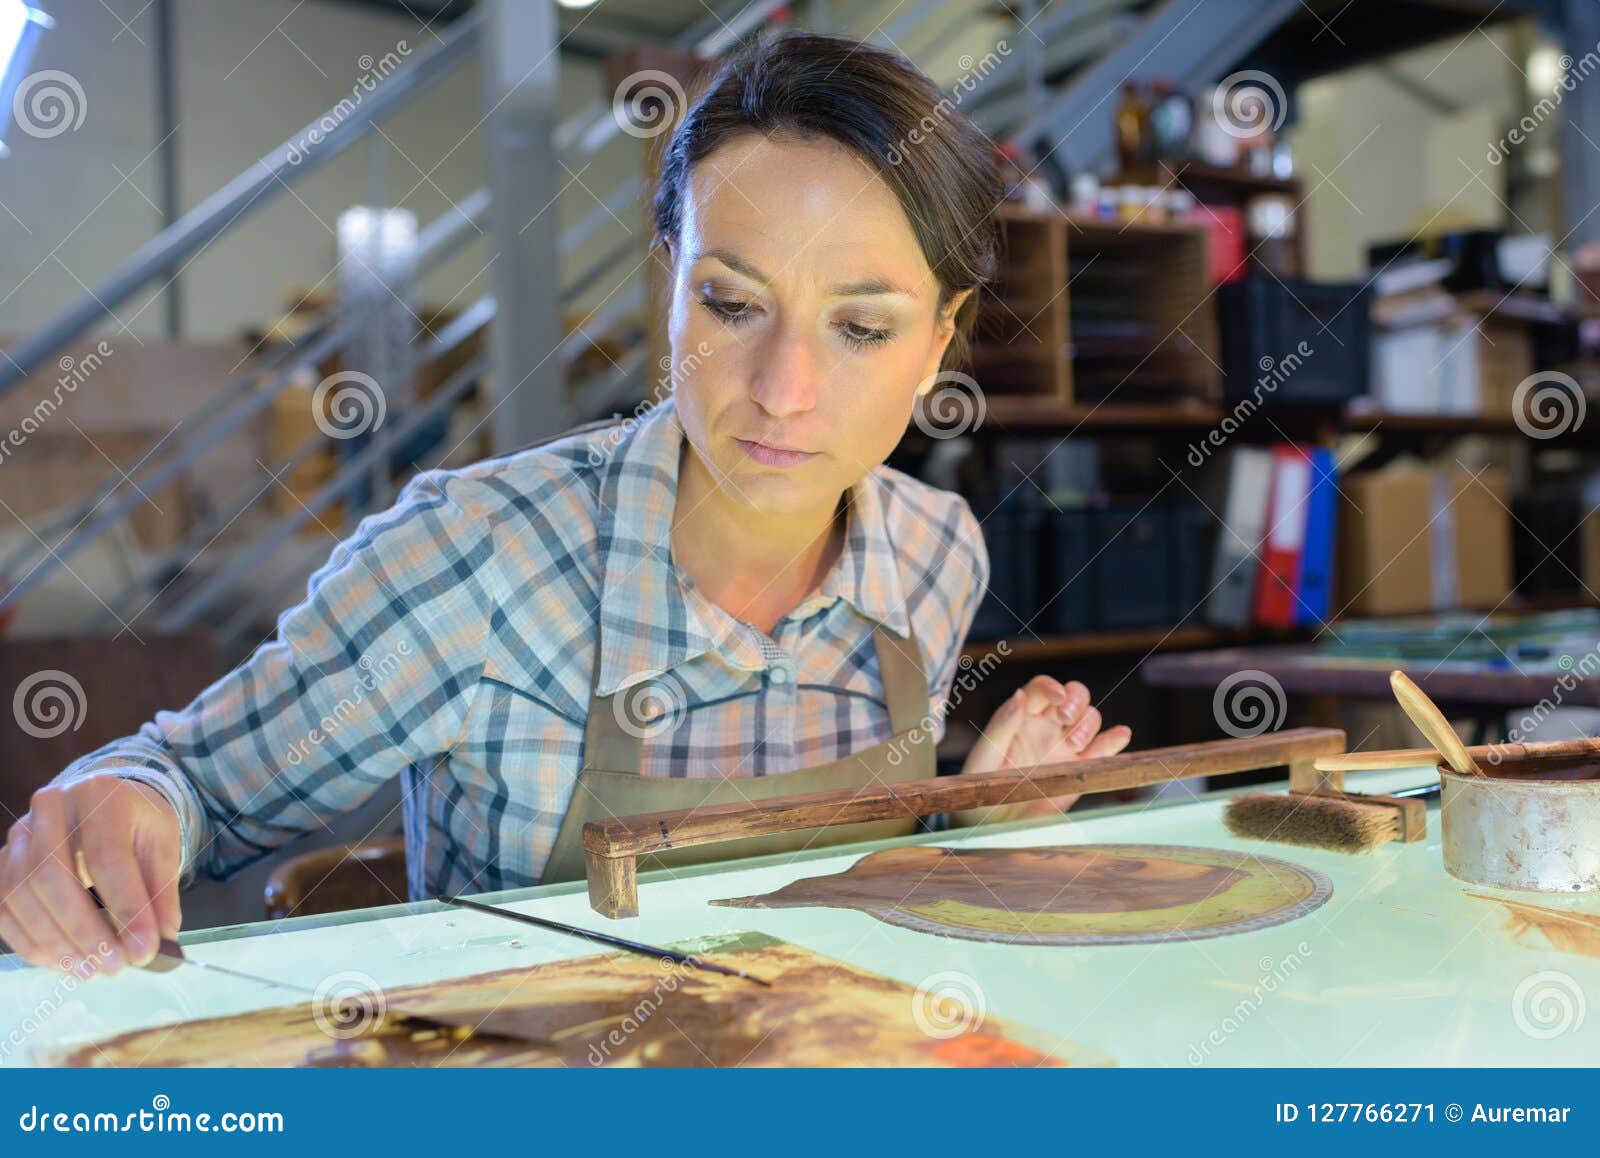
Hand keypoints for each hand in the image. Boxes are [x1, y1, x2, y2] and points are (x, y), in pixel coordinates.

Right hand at [0, 778, 181, 975]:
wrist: (103, 802)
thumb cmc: (134, 824)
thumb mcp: (160, 845)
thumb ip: (161, 891)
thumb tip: (162, 939)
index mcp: (98, 795)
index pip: (107, 858)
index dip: (126, 909)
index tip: (143, 950)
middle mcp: (50, 807)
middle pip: (53, 877)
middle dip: (83, 931)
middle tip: (112, 966)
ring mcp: (19, 833)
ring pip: (21, 896)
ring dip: (54, 942)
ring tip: (89, 970)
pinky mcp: (3, 861)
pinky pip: (4, 908)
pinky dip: (30, 942)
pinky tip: (60, 962)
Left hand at [954, 676, 1131, 824]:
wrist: (995, 823)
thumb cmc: (982, 786)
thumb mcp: (985, 756)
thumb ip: (1002, 724)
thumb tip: (1019, 694)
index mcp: (1022, 716)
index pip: (1042, 689)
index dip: (1052, 687)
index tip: (1058, 698)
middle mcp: (1047, 726)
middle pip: (1074, 696)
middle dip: (1076, 700)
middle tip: (1065, 718)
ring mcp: (1066, 746)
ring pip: (1090, 719)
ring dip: (1088, 724)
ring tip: (1073, 745)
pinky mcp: (1080, 768)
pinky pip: (1104, 749)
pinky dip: (1115, 740)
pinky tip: (1121, 735)